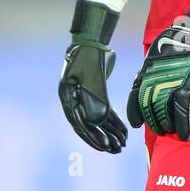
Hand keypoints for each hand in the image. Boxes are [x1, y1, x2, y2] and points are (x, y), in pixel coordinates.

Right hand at [58, 0, 127, 153]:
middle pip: (87, 125)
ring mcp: (81, 97)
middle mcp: (73, 99)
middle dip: (102, 139)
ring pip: (95, 121)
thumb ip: (94, 97)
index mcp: (68, 96)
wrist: (92, 39)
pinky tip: (122, 131)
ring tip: (121, 145)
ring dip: (109, 133)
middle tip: (115, 150)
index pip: (79, 122)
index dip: (92, 136)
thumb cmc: (90, 54)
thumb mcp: (92, 76)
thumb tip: (98, 121)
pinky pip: (102, 111)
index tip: (104, 146)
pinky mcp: (92, 94)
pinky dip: (112, 121)